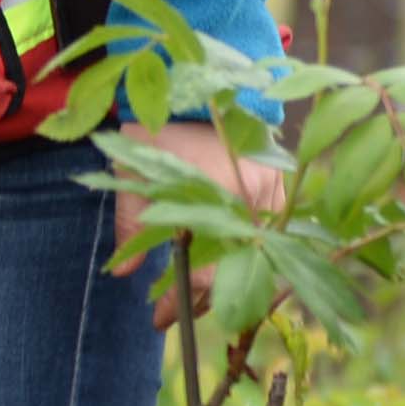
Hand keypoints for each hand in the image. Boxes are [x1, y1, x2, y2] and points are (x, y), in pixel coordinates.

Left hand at [116, 118, 284, 330]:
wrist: (196, 87)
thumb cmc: (162, 130)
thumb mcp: (137, 174)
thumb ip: (129, 224)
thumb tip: (123, 275)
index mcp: (221, 199)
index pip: (206, 275)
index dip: (181, 302)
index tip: (159, 318)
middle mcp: (257, 203)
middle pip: (240, 277)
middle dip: (209, 304)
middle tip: (177, 316)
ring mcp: (275, 195)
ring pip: (266, 262)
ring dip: (236, 288)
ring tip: (201, 302)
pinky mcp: (281, 188)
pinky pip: (277, 240)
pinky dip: (259, 263)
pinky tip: (235, 278)